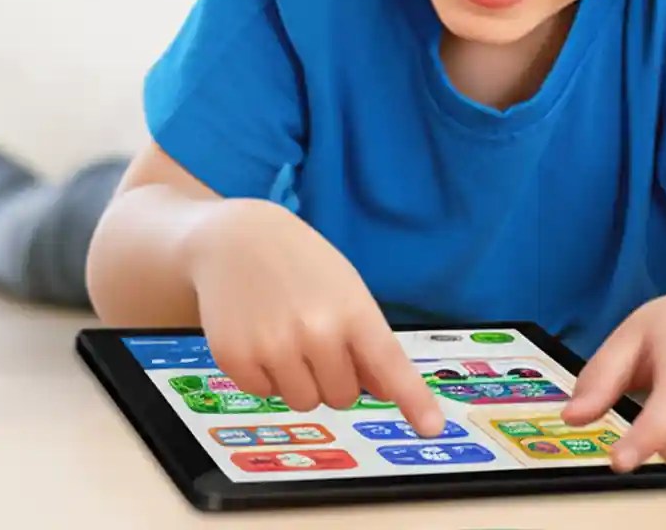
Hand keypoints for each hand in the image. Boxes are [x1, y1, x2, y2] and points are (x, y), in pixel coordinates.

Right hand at [185, 199, 444, 436]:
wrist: (234, 238)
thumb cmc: (301, 265)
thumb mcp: (346, 291)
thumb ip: (368, 342)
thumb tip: (385, 393)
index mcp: (352, 311)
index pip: (389, 364)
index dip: (413, 400)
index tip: (431, 427)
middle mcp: (315, 332)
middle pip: (343, 397)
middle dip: (335, 378)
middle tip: (316, 340)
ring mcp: (272, 347)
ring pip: (304, 402)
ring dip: (300, 382)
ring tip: (287, 338)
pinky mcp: (234, 357)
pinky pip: (264, 394)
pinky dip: (264, 375)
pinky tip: (259, 337)